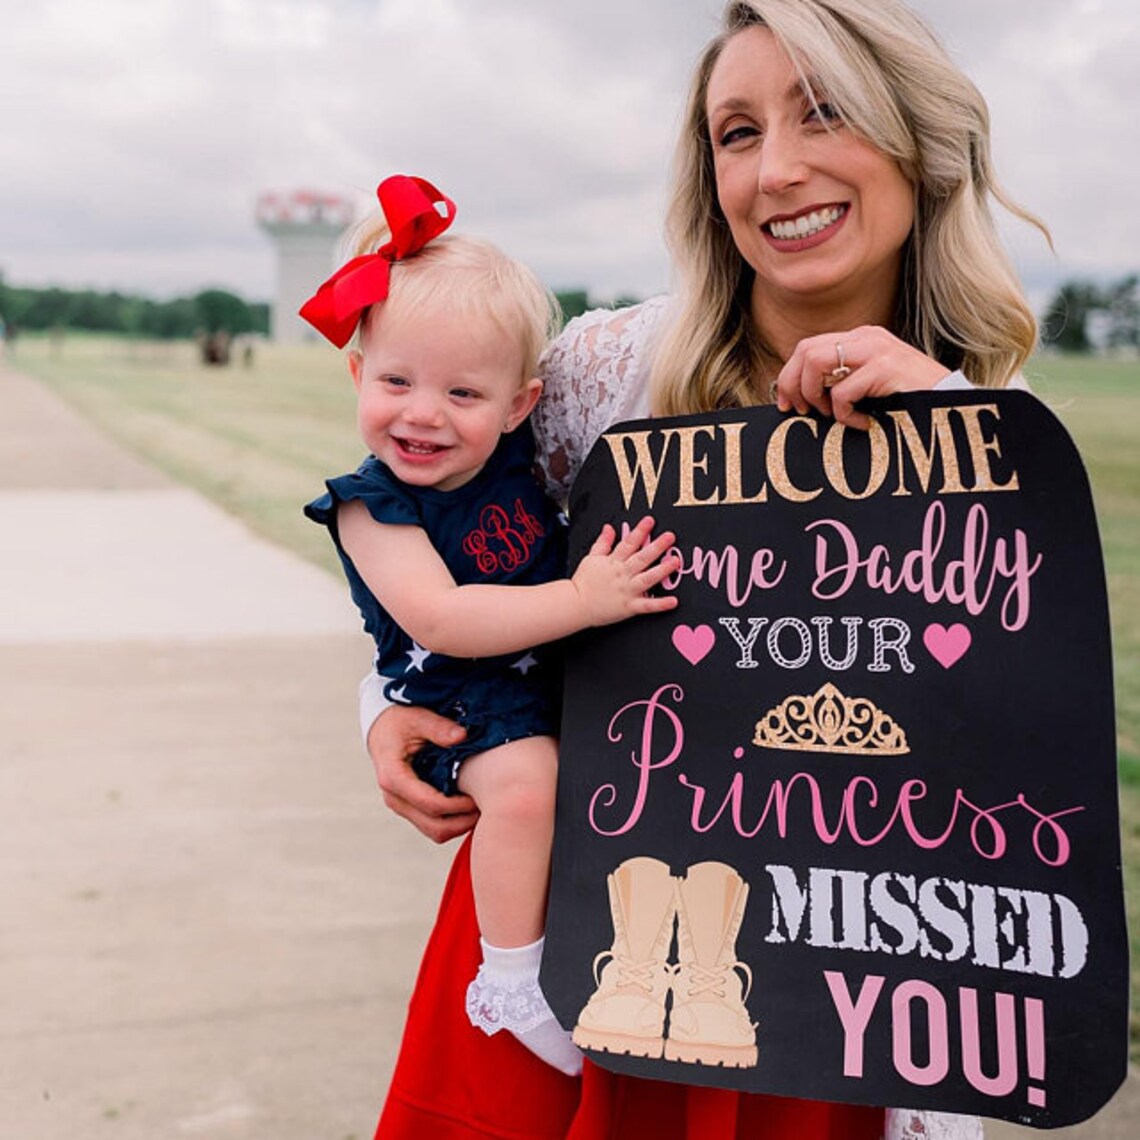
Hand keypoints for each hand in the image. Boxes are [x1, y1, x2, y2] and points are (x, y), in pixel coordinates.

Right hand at [366, 704, 478, 842]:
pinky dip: (453, 822)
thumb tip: (461, 736)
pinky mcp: (409, 808)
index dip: (457, 805)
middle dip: (463, 821)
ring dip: (460, 825)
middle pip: (434, 825)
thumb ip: (438, 727)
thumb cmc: (399, 722)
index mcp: (393, 777)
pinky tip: (469, 808)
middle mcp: (394, 797)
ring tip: (481, 809)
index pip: (429, 803)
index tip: (477, 797)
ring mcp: (401, 806)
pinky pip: (433, 826)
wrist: (382, 730)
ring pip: (434, 831)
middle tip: (486, 807)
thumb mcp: (417, 717)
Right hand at [571, 515, 679, 626]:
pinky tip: (673, 601)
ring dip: (662, 570)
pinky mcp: (629, 607)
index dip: (640, 531)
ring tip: (675, 562)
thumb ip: (603, 542)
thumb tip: (609, 528)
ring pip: (647, 578)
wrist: (575, 604)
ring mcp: (626, 590)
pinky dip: (660, 604)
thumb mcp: (591, 558)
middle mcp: (622, 574)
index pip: (629, 543)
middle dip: (657, 546)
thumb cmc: (583, 582)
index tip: (650, 521)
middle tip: (670, 537)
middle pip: (641, 558)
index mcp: (613, 562)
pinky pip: (647, 605)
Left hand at [773, 326, 950, 429]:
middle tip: (800, 411)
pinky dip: (846, 415)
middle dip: (792, 384)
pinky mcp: (885, 367)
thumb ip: (841, 382)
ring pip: (816, 362)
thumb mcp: (869, 385)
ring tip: (832, 415)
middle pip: (805, 350)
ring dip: (815, 395)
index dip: (789, 376)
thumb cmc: (909, 401)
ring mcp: (876, 349)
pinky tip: (864, 424)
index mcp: (860, 338)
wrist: (951, 403)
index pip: (808, 347)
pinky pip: (843, 392)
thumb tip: (800, 398)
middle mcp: (866, 337)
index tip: (787, 403)